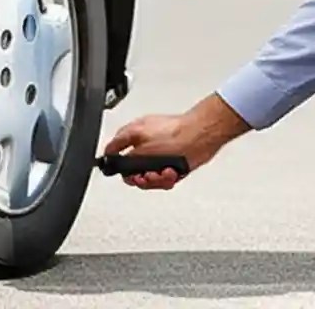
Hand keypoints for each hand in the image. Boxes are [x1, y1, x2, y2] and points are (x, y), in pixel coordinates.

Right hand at [103, 94, 249, 189]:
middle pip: (133, 169)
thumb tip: (113, 161)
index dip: (115, 162)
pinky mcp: (172, 162)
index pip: (115, 149)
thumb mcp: (142, 147)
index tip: (120, 172)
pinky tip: (172, 173)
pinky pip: (163, 177)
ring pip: (149, 175)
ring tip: (163, 174)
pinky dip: (167, 178)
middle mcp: (146, 144)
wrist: (202, 136)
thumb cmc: (176, 134)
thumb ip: (125, 157)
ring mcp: (160, 153)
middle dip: (140, 177)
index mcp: (134, 134)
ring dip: (156, 179)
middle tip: (147, 177)